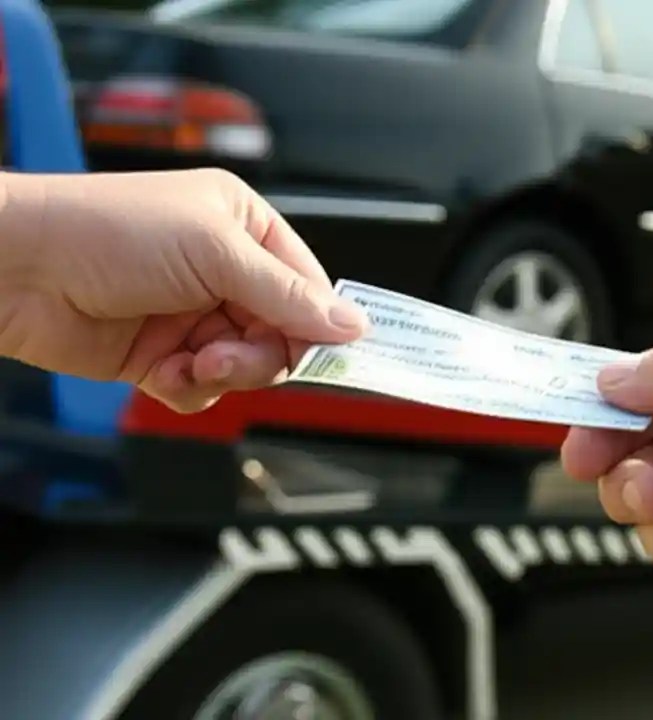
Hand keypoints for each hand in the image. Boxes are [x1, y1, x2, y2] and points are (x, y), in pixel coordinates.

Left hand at [0, 169, 365, 411]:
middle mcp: (224, 271)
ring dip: (223, 374)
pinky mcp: (161, 356)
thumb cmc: (103, 231)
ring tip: (190, 362)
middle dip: (259, 354)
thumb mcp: (214, 251)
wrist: (15, 268)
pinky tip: (161, 373)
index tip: (326, 353)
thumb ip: (288, 295)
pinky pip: (204, 391)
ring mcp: (192, 316)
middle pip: (282, 336)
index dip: (318, 324)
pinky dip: (188, 390)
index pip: (308, 287)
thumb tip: (351, 323)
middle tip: (228, 354)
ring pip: (246, 368)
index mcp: (244, 227)